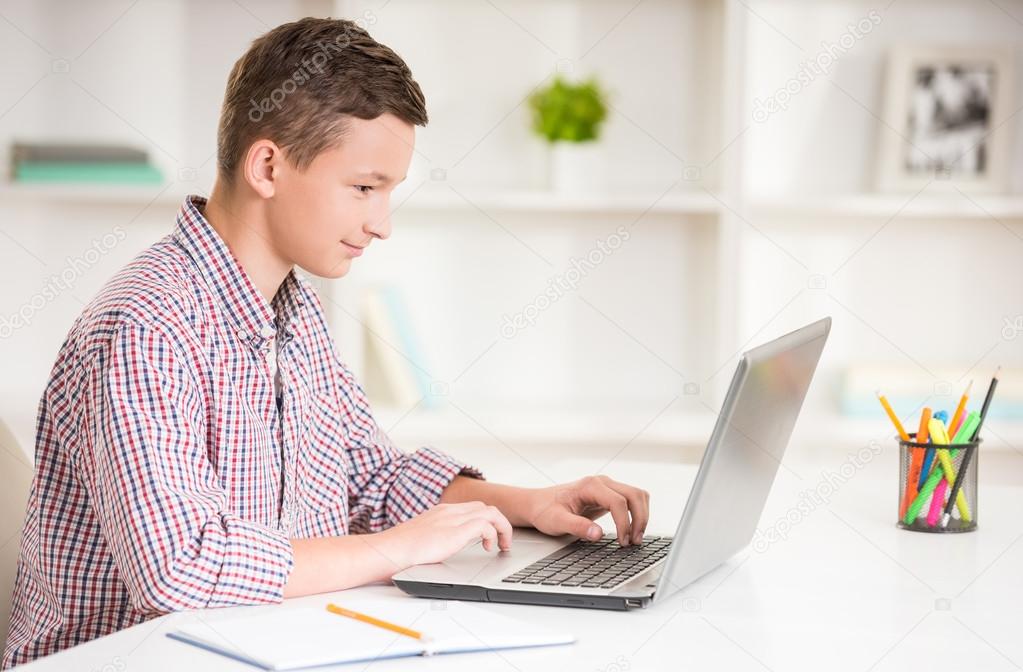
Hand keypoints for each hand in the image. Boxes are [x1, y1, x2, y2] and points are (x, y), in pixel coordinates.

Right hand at [379, 501, 513, 566]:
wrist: (387, 552)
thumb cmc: (397, 552)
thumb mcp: (421, 541)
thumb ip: (435, 540)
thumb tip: (441, 552)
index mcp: (440, 513)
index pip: (471, 508)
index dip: (486, 521)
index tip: (489, 538)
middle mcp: (448, 512)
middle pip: (484, 507)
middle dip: (499, 523)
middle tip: (501, 543)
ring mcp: (452, 519)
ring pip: (490, 512)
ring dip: (502, 528)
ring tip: (502, 546)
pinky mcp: (454, 531)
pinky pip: (486, 524)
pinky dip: (494, 534)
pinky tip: (488, 548)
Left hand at [527, 475, 649, 545]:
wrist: (538, 503)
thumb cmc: (545, 510)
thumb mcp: (556, 521)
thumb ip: (577, 527)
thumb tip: (598, 534)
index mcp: (589, 486)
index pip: (618, 501)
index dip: (624, 523)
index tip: (622, 541)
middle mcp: (601, 482)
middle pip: (634, 495)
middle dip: (639, 519)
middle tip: (634, 541)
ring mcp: (606, 487)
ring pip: (637, 495)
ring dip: (641, 516)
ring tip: (635, 538)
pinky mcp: (608, 494)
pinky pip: (632, 499)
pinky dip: (637, 513)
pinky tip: (632, 529)